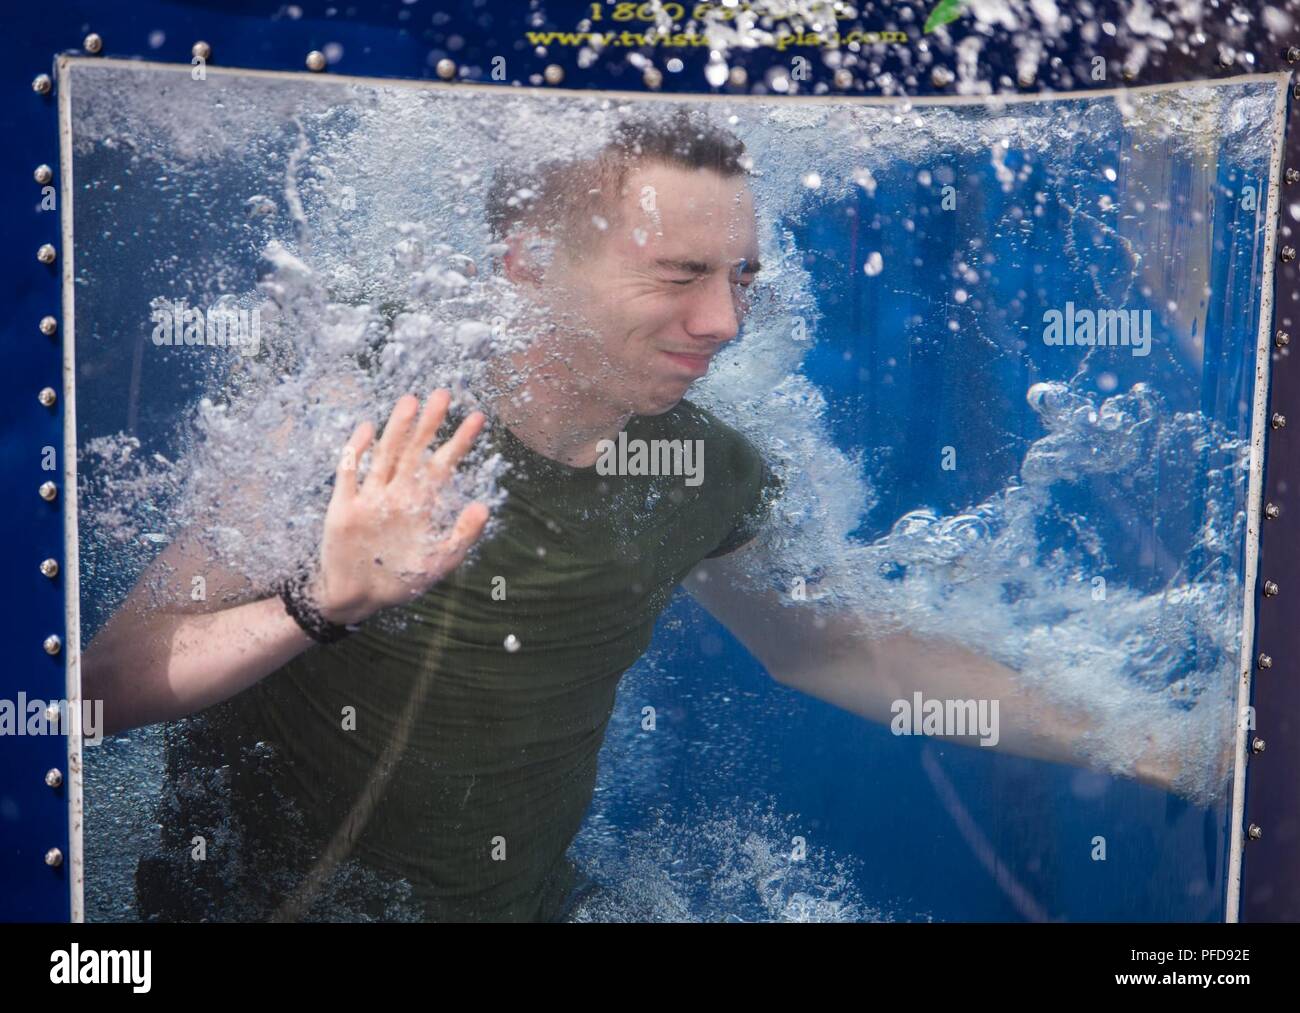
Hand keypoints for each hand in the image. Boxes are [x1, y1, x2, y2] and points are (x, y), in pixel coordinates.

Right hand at [309, 389, 489, 623]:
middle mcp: (396, 494)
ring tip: (410, 401)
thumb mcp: (439, 563)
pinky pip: (349, 473)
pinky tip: (367, 429)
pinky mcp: (343, 507)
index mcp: (421, 504)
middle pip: (414, 451)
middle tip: (444, 393)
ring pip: (384, 455)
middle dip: (429, 424)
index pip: (443, 465)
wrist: (357, 598)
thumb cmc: (400, 581)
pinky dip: (357, 451)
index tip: (476, 417)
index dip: (458, 441)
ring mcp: (370, 497)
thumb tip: (484, 508)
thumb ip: (462, 536)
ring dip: (396, 429)